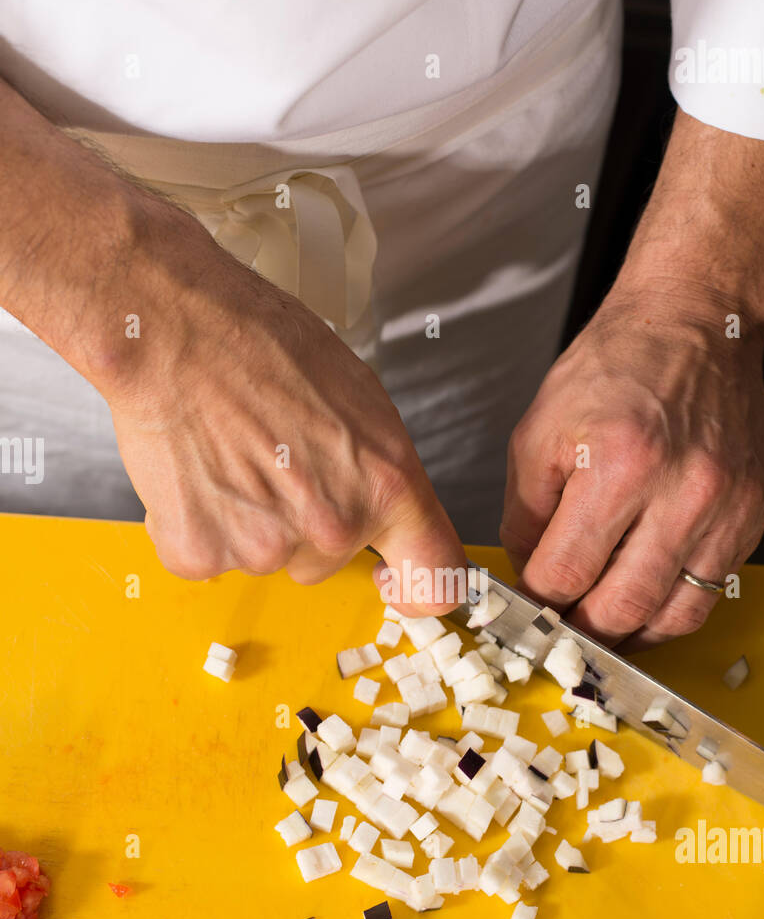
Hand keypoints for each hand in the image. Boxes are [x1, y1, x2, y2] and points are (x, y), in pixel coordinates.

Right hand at [102, 204, 464, 612]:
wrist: (171, 328)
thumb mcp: (357, 398)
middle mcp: (334, 526)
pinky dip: (195, 524)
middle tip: (272, 460)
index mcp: (387, 485)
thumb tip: (378, 501)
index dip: (416, 589)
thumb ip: (376, 469)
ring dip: (246, 520)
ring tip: (228, 453)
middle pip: (327, 562)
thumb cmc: (258, 342)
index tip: (395, 580)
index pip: (437, 578)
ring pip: (265, 557)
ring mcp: (266, 546)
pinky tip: (195, 470)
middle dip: (302, 524)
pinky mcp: (202, 552)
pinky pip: (205, 556)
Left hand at [499, 281, 763, 647]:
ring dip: (629, 634)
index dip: (536, 603)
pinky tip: (643, 597)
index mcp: (617, 465)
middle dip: (580, 631)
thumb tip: (527, 576)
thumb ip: (523, 513)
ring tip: (600, 625)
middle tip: (559, 628)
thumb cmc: (618, 364)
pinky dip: (671, 608)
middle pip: (621, 609)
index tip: (526, 608)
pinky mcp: (750, 515)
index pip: (565, 575)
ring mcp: (723, 508)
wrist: (695, 322)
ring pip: (672, 616)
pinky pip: (709, 592)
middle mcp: (679, 492)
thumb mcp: (538, 430)